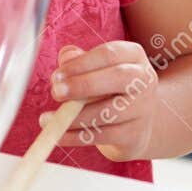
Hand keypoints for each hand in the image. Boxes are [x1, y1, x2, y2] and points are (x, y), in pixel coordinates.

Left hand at [46, 42, 157, 161]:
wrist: (139, 123)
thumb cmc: (109, 89)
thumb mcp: (96, 69)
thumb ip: (79, 60)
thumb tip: (66, 57)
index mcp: (133, 55)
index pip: (109, 54)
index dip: (81, 64)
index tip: (57, 75)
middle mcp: (143, 79)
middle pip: (118, 77)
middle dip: (84, 84)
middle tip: (56, 92)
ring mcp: (143, 108)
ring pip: (109, 111)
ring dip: (75, 116)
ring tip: (48, 119)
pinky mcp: (135, 134)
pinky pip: (103, 135)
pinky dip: (77, 137)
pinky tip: (59, 135)